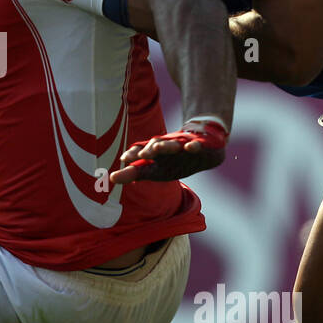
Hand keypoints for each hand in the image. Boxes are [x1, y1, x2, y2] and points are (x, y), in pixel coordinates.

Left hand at [109, 121, 227, 184]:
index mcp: (156, 154)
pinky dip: (193, 146)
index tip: (123, 159)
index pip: (142, 152)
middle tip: (140, 155)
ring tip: (157, 148)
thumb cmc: (177, 159)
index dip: (133, 155)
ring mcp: (183, 145)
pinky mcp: (199, 146)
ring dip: (165, 146)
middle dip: (148, 150)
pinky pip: (196, 145)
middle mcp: (167, 147)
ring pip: (173, 144)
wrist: (206, 147)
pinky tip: (189, 148)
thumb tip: (116, 178)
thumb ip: (140, 172)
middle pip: (155, 146)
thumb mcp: (159, 169)